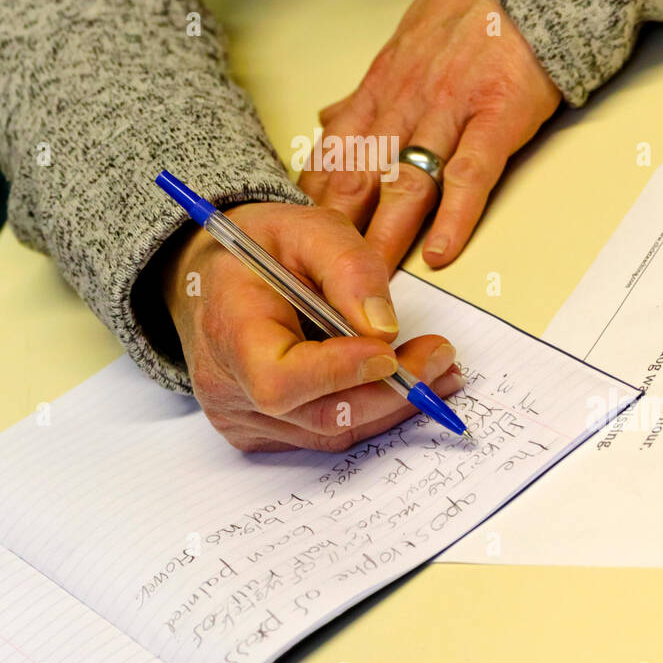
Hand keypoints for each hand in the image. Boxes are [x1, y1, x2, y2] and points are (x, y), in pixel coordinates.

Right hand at [161, 202, 463, 451]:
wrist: (222, 275)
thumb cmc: (264, 249)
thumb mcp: (309, 228)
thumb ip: (349, 268)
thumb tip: (384, 329)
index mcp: (228, 327)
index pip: (278, 378)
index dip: (338, 373)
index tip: (389, 352)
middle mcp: (227, 385)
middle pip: (316, 415)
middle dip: (388, 392)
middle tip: (440, 359)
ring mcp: (241, 416)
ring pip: (329, 431)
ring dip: (390, 405)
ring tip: (436, 370)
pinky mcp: (261, 432)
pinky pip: (324, 434)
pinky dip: (369, 412)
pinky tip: (400, 384)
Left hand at [299, 0, 560, 271]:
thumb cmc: (473, 9)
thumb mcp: (404, 43)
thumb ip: (366, 93)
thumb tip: (328, 121)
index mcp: (383, 88)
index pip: (336, 153)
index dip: (314, 199)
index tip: (297, 236)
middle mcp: (407, 102)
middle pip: (361, 176)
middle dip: (338, 231)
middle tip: (321, 276)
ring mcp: (450, 110)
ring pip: (406, 183)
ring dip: (385, 236)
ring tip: (370, 280)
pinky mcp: (496, 116)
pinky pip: (469, 174)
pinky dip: (454, 216)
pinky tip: (441, 251)